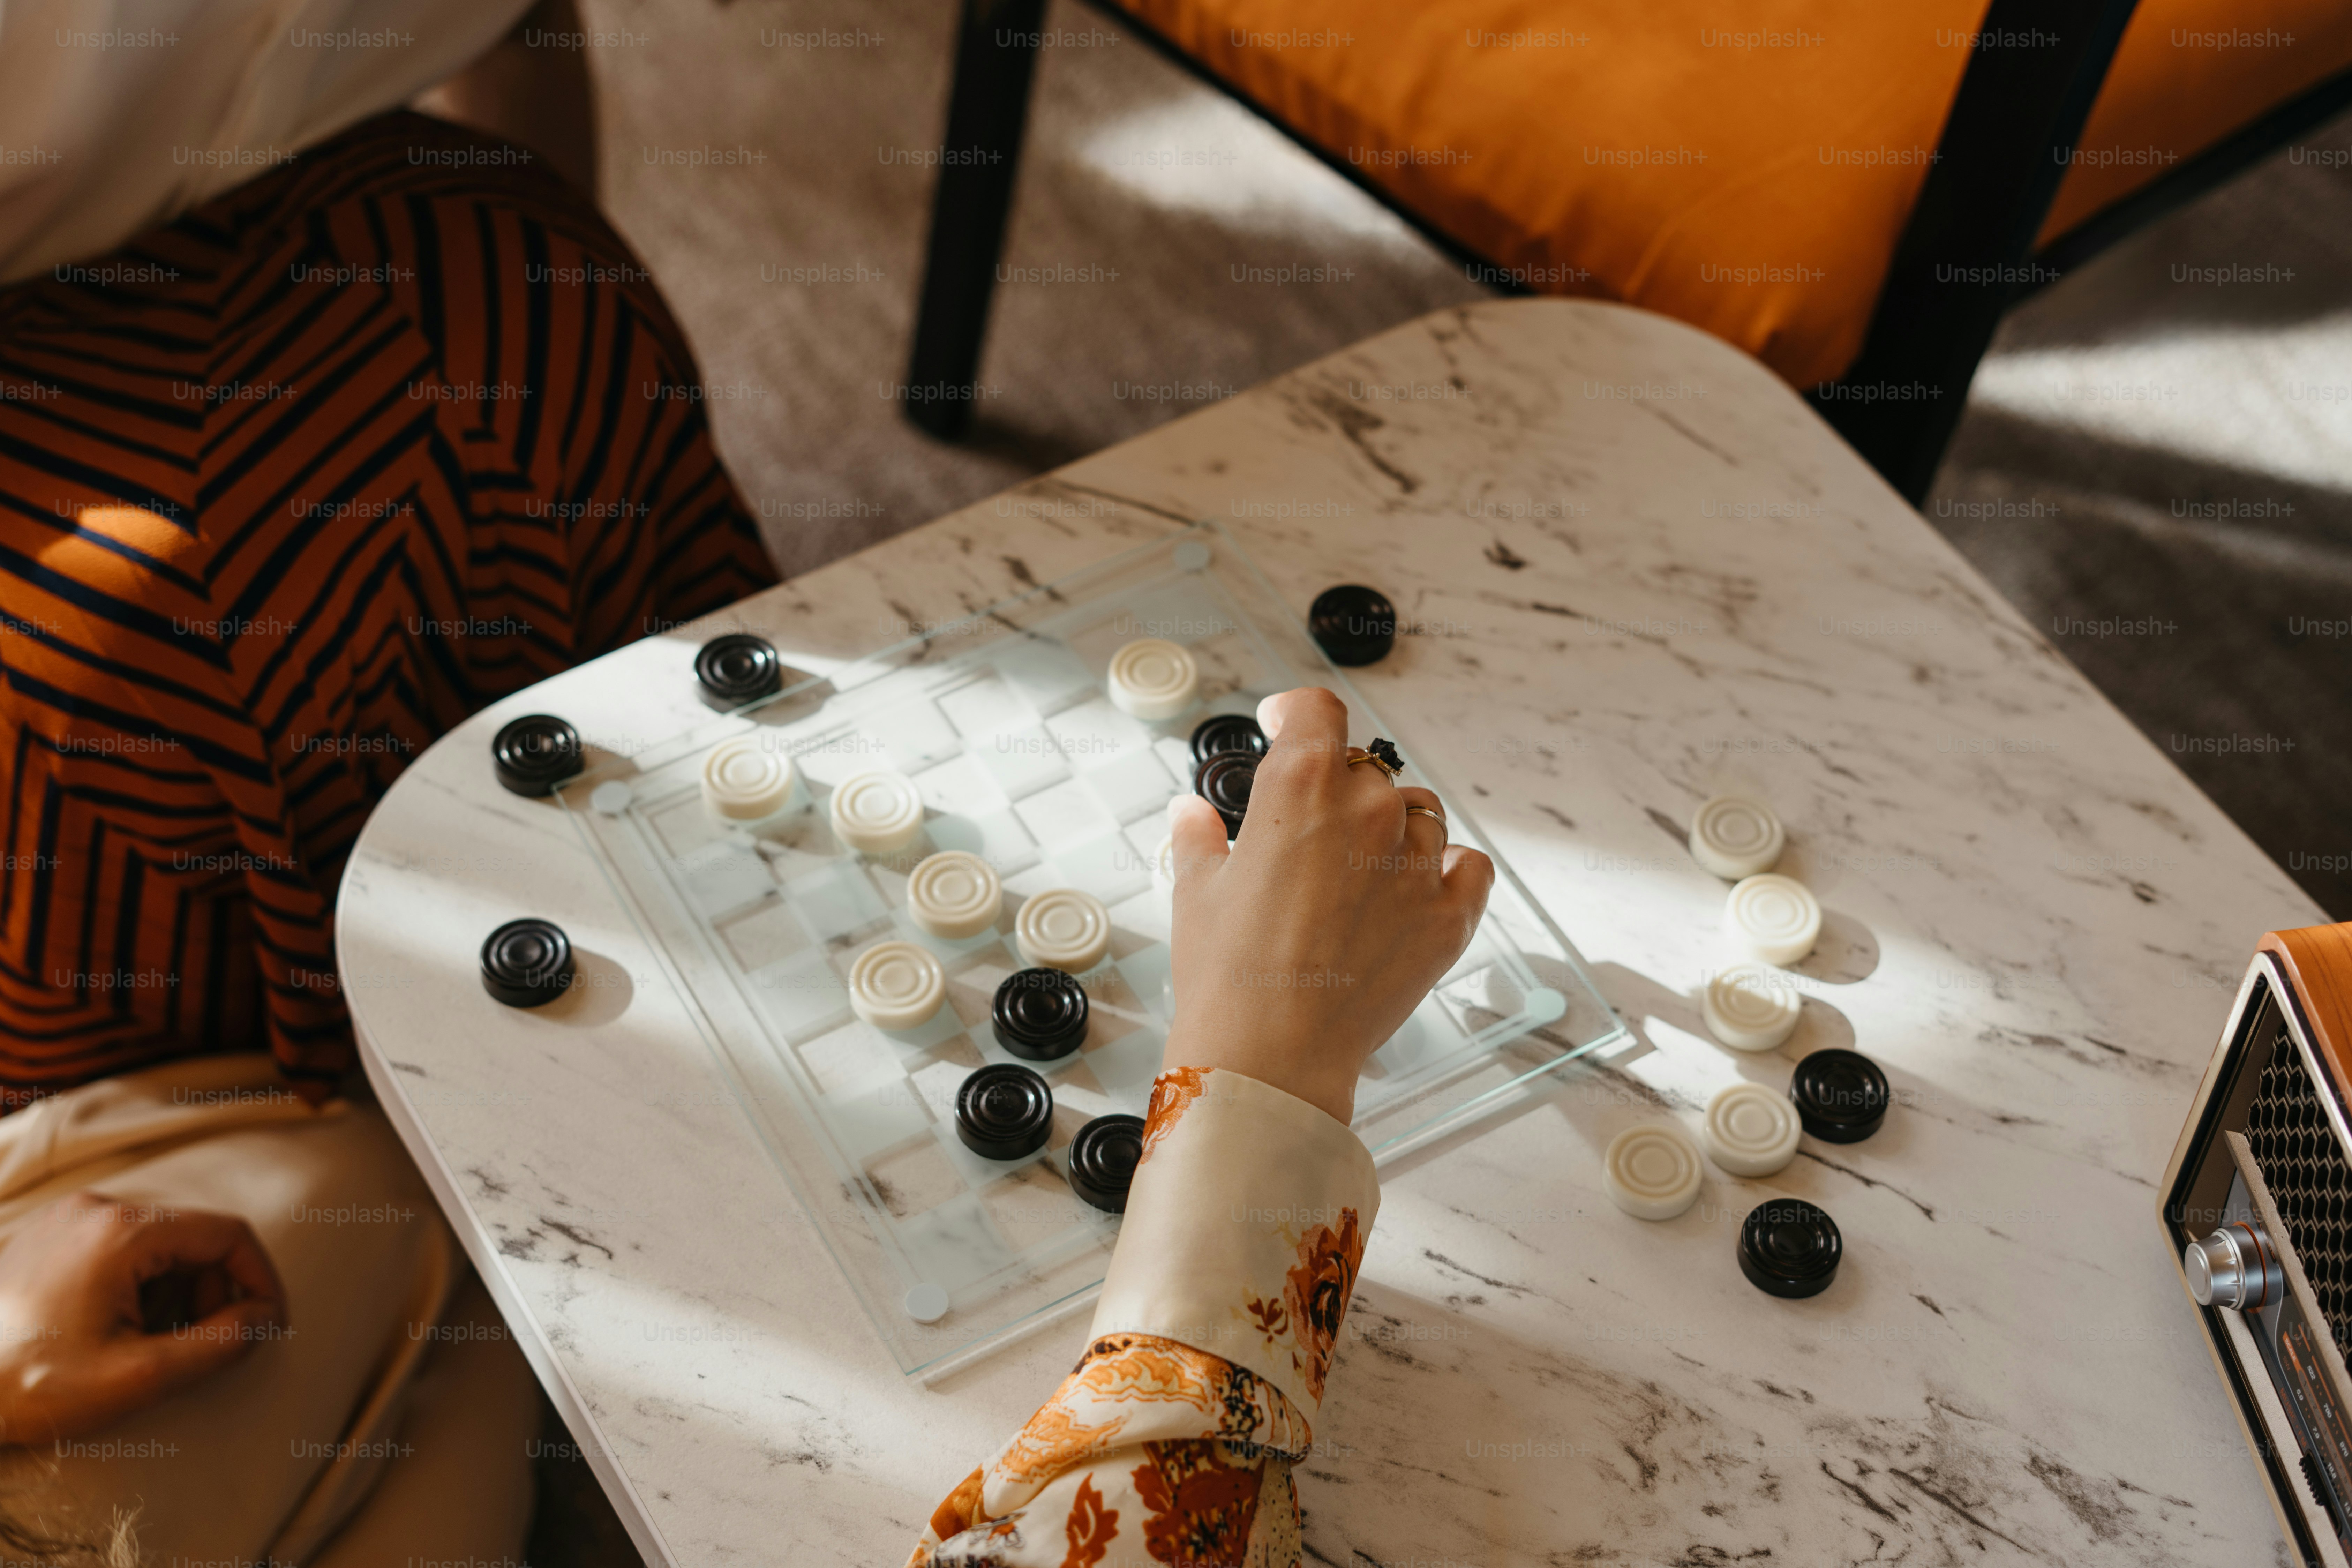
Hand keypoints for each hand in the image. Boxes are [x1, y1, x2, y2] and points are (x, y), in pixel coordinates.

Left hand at [0, 1192, 285, 1444]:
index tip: (266, 1325)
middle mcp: (97, 1209)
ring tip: (149, 1342)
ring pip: (159, 1243)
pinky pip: (120, 1247)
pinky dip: (138, 1284)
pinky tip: (114, 1328)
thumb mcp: (136, 1376)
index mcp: (123, 1232)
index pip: (227, 1234)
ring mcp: (67, 1219)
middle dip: (213, 1291)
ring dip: (175, 1291)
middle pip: (193, 1237)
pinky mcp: (47, 1236)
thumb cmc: (28, 1385)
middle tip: (202, 1345)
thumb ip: (216, 1345)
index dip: (259, 1280)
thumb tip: (263, 1319)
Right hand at [1162, 687, 1494, 1123]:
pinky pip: (1468, 866)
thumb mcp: (1195, 891)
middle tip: (1308, 837)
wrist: (1270, 1056)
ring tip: (1358, 871)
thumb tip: (1190, 813)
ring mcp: (1416, 864)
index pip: (1317, 710)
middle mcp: (1370, 810)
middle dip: (1337, 792)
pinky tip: (1419, 886)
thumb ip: (1198, 838)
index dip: (1297, 712)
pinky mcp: (1448, 918)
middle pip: (1366, 771)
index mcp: (1303, 786)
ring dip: (1392, 829)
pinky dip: (1448, 869)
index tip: (1285, 722)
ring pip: (1419, 814)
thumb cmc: (1225, 973)